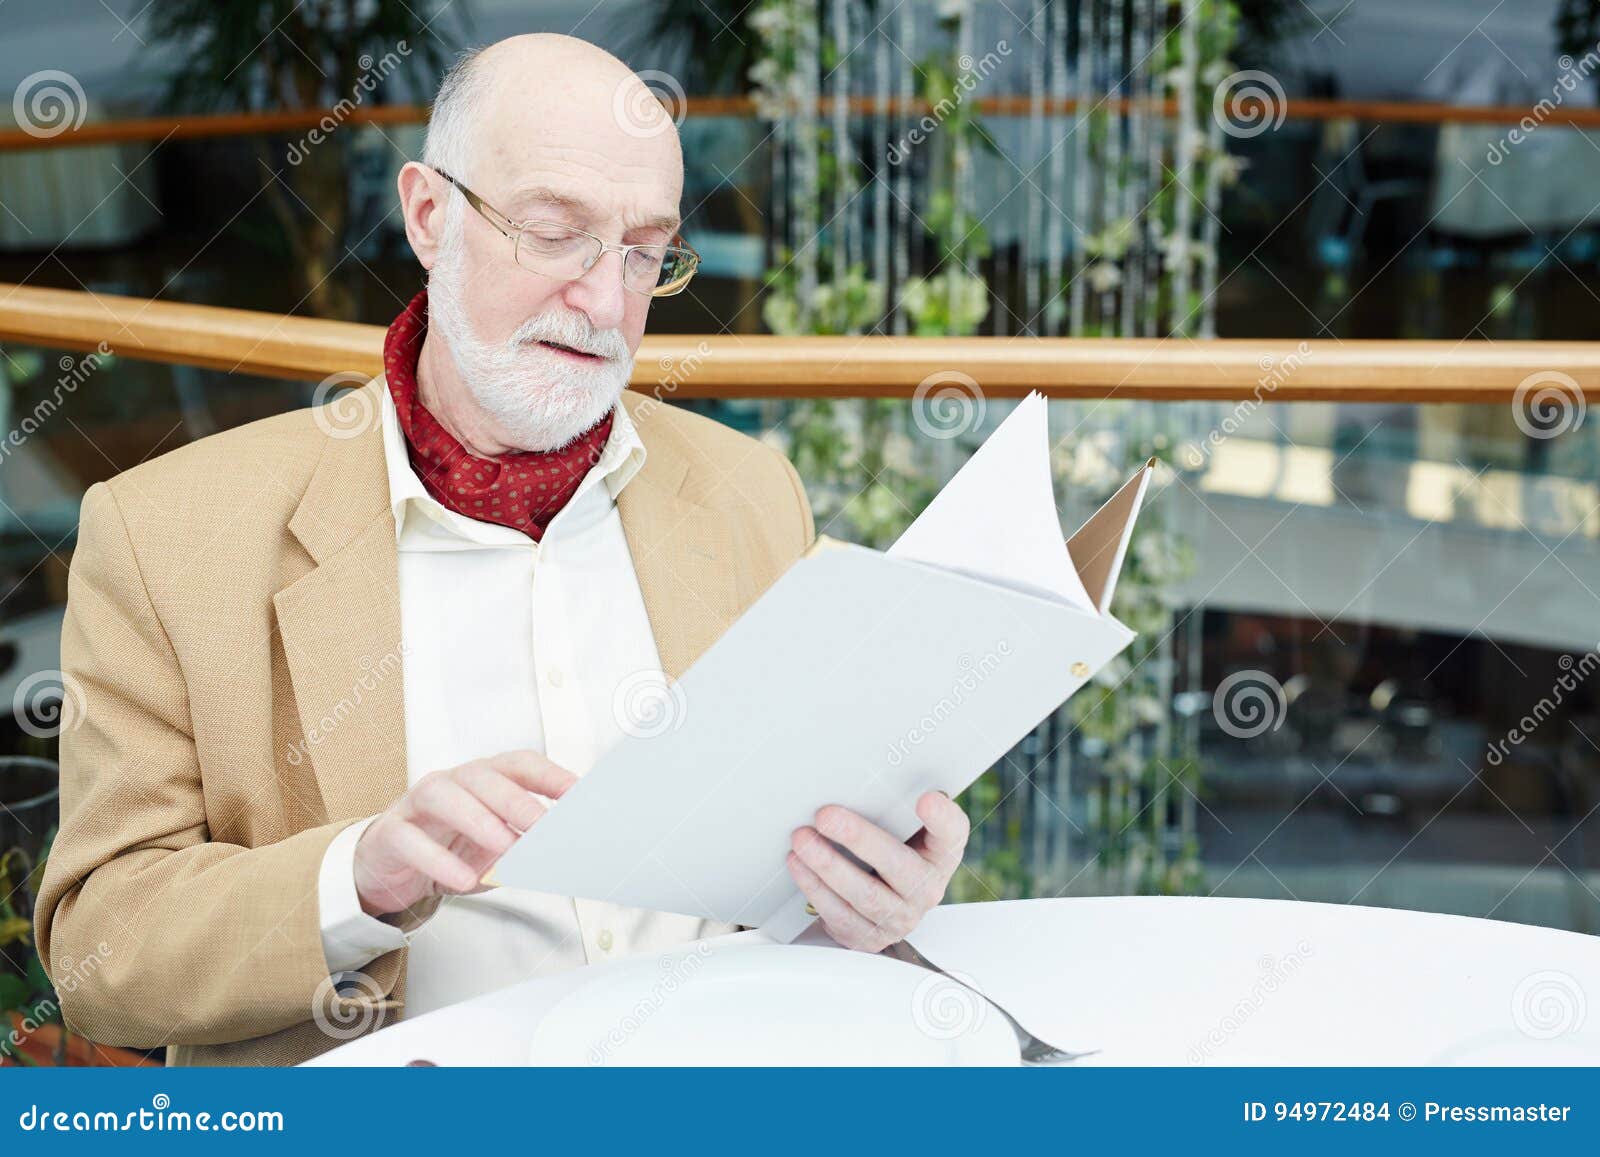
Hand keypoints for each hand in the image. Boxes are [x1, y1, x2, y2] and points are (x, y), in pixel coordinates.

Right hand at [353, 750, 576, 917]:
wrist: (390, 868)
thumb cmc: (447, 848)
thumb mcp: (492, 848)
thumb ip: (522, 846)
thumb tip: (558, 854)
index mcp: (482, 781)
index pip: (518, 764)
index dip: (548, 775)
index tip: (576, 792)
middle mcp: (452, 784)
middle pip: (482, 777)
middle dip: (515, 799)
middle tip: (540, 824)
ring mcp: (417, 805)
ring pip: (442, 795)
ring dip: (477, 819)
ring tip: (504, 845)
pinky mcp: (390, 833)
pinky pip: (410, 840)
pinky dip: (438, 860)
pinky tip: (462, 878)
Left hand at [785, 791, 969, 951]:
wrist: (887, 903)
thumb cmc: (897, 853)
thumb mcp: (910, 830)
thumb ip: (901, 806)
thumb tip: (872, 778)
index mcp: (941, 854)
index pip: (952, 833)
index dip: (942, 818)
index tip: (926, 798)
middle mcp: (926, 890)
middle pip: (897, 866)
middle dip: (858, 839)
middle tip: (825, 816)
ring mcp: (898, 918)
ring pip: (863, 894)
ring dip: (827, 865)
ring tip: (802, 839)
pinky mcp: (869, 936)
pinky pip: (839, 914)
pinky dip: (814, 887)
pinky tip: (798, 864)